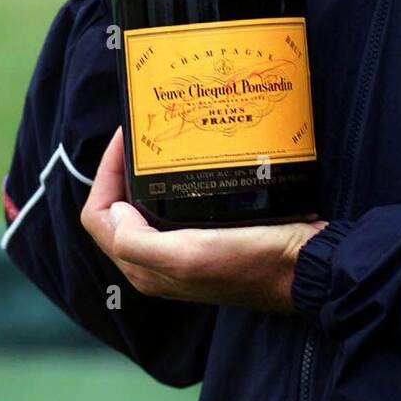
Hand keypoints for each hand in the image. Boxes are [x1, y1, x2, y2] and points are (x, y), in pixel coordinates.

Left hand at [80, 129, 327, 313]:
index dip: (104, 174)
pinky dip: (176, 179)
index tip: (127, 137)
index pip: (98, 218)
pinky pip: (178, 203)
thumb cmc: (249, 262)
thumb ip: (138, 241)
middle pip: (119, 209)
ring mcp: (184, 247)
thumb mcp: (189, 256)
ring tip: (165, 139)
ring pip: (148, 204)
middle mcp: (158, 260)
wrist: (302, 267)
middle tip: (146, 133)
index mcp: (144, 267)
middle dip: (123, 170)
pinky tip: (193, 159)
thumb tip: (114, 209)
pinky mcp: (209, 235)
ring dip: (149, 173)